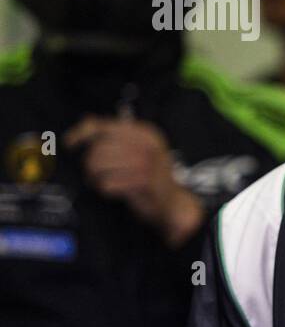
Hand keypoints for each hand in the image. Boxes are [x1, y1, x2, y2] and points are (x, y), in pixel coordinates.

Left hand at [65, 115, 205, 247]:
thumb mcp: (140, 149)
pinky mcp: (143, 183)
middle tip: (94, 173)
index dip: (81, 133)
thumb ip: (117, 135)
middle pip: (98, 148)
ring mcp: (146, 163)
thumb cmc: (150, 175)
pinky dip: (105, 189)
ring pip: (100, 166)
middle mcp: (147, 144)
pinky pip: (108, 183)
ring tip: (101, 181)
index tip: (70, 143)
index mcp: (145, 132)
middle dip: (90, 163)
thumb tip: (87, 123)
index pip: (104, 126)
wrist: (171, 202)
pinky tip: (112, 190)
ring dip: (95, 177)